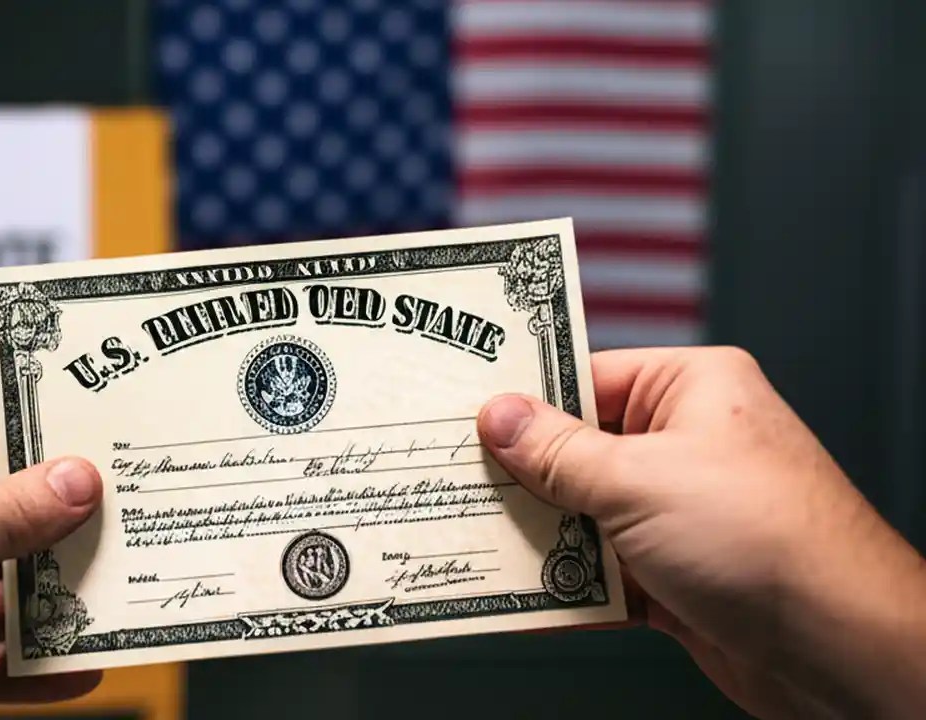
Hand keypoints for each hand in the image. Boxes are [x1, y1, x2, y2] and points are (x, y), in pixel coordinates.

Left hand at [0, 428, 103, 718]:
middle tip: (125, 540)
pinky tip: (76, 667)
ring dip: (53, 611)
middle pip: (0, 530)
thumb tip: (76, 480)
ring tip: (113, 608)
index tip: (106, 467)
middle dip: (59, 544)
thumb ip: (12, 511)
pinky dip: (31, 666)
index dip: (43, 462)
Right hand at [477, 347, 925, 719]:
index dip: (523, 395)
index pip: (586, 376)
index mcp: (691, 389)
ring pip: (584, 511)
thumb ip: (558, 452)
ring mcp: (680, 510)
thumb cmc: (766, 539)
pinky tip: (520, 587)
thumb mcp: (639, 480)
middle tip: (452, 475)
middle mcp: (687, 443)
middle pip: (578, 446)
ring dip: (539, 530)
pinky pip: (601, 566)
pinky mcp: (675, 572)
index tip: (463, 410)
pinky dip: (566, 580)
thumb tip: (499, 417)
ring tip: (474, 532)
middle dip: (521, 470)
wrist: (838, 645)